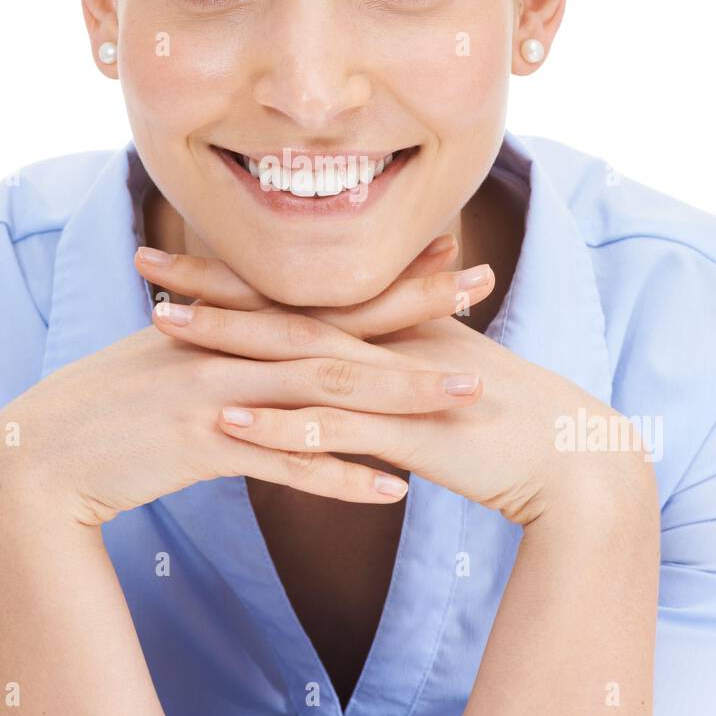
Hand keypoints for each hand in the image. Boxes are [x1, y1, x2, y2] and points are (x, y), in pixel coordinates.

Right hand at [0, 245, 489, 525]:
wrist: (33, 456)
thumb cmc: (103, 409)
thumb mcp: (168, 361)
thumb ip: (223, 345)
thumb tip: (272, 343)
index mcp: (224, 322)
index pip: (320, 296)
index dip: (386, 278)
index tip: (449, 260)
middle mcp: (228, 348)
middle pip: (338, 329)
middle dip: (416, 312)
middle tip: (488, 284)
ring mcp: (216, 394)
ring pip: (325, 392)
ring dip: (401, 397)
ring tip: (468, 399)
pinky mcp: (199, 446)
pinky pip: (285, 466)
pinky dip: (339, 478)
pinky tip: (394, 491)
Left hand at [143, 253, 655, 525]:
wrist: (572, 458)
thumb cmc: (505, 421)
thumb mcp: (441, 376)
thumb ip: (394, 358)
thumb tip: (348, 354)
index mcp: (390, 325)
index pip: (297, 290)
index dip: (234, 272)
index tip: (175, 257)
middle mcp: (386, 341)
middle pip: (285, 307)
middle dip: (211, 286)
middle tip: (143, 263)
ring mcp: (396, 384)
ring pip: (298, 356)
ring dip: (229, 341)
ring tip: (164, 326)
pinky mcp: (410, 432)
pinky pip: (333, 428)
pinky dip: (277, 426)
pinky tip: (224, 424)